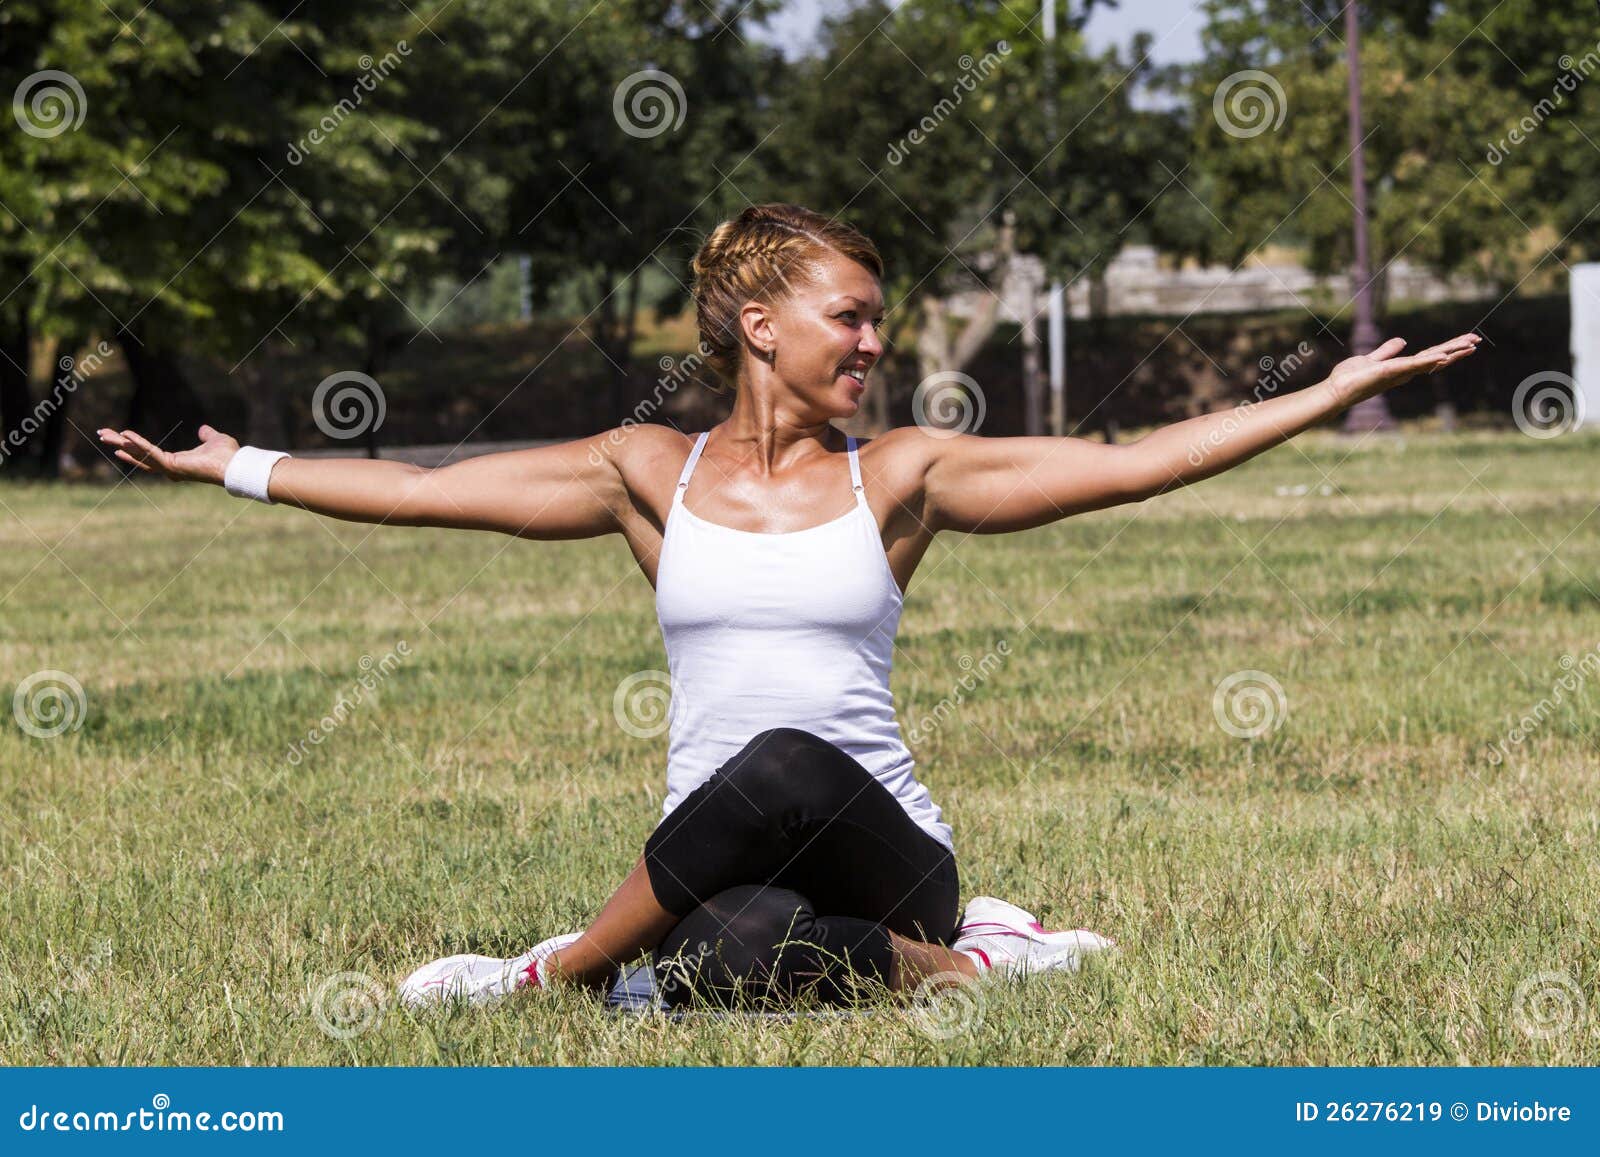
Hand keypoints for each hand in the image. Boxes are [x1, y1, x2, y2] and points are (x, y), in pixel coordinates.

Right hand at [96, 424, 239, 485]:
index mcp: (177, 461)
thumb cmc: (228, 455)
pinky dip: (138, 443)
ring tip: (104, 434)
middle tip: (101, 434)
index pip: (150, 454)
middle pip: (138, 455)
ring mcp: (170, 468)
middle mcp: (170, 467)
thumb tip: (203, 429)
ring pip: (140, 454)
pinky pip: (151, 452)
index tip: (120, 438)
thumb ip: (207, 435)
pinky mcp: (172, 465)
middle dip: (119, 444)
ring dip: (122, 443)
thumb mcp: (214, 439)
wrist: (236, 464)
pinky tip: (125, 434)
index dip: (134, 446)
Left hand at [1325, 332, 1482, 406]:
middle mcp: (1405, 372)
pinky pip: (1413, 365)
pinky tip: (1443, 357)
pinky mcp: (1390, 371)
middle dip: (1457, 350)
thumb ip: (1388, 351)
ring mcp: (1400, 373)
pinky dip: (1429, 361)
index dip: (1449, 349)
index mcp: (1403, 367)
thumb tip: (1403, 341)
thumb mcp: (1373, 359)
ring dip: (1451, 354)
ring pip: (1430, 360)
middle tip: (1477, 341)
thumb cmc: (1351, 378)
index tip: (1467, 341)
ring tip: (1471, 346)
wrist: (1336, 390)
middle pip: (1436, 358)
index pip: (1431, 356)